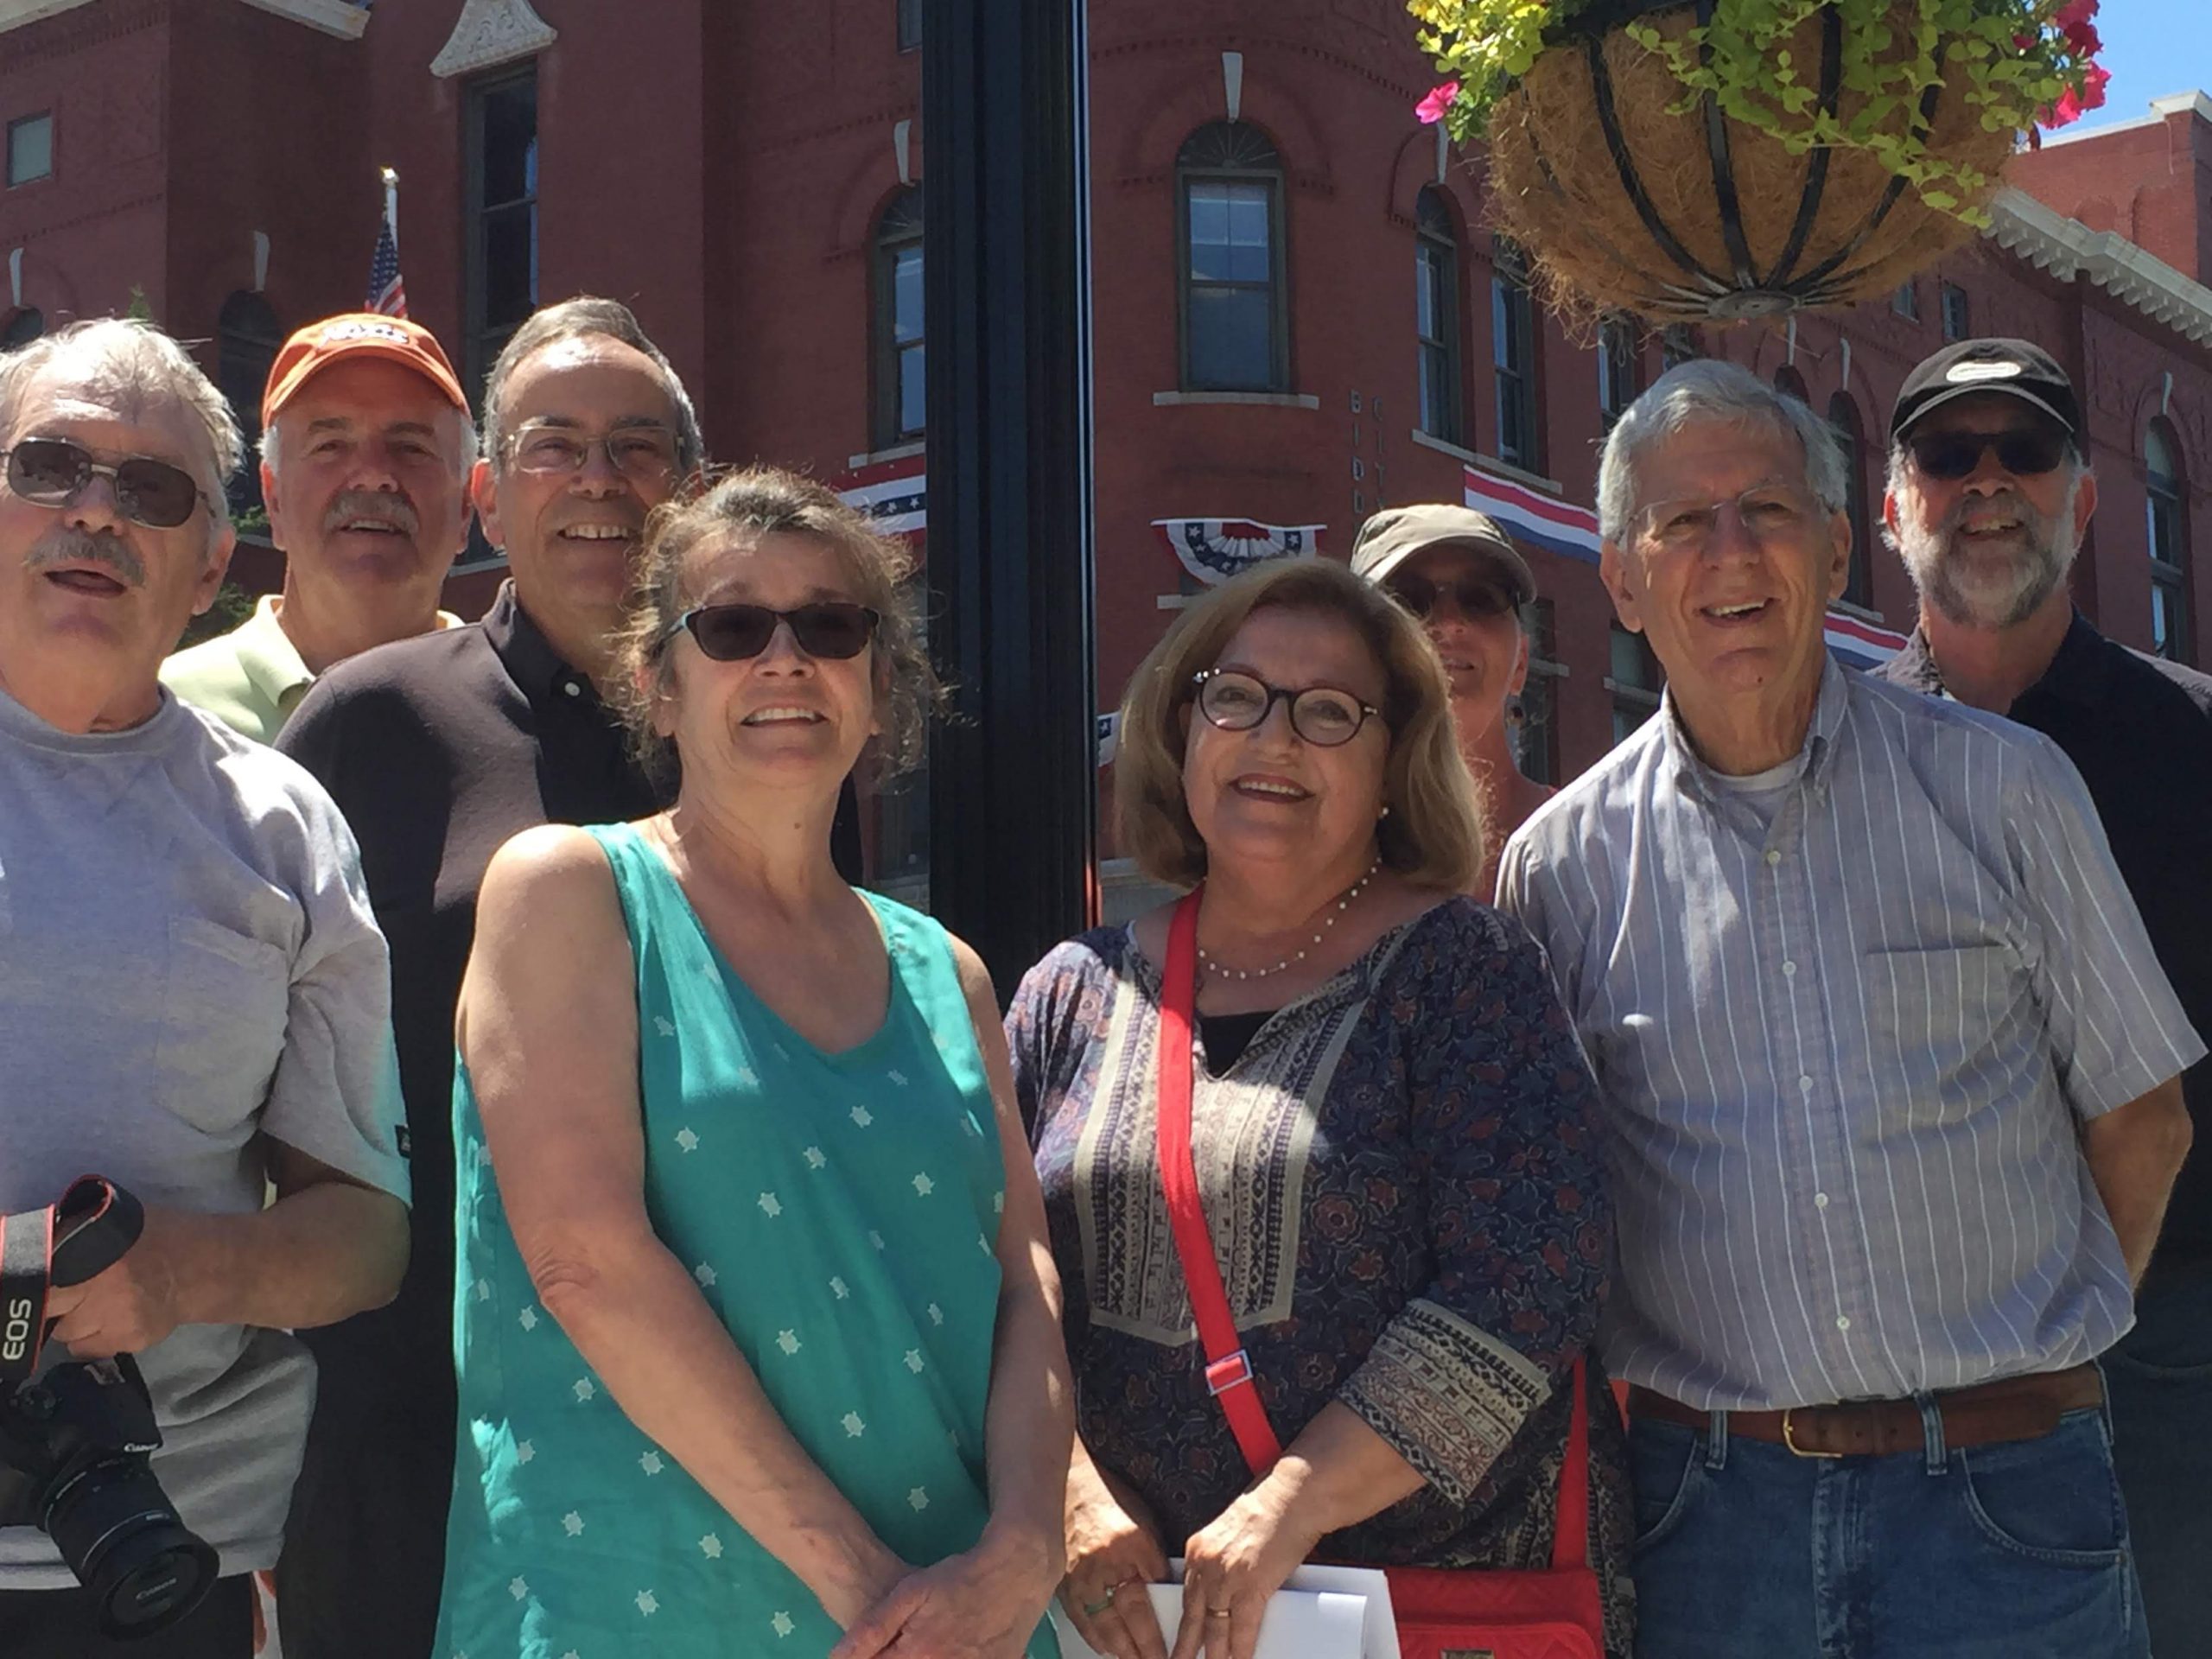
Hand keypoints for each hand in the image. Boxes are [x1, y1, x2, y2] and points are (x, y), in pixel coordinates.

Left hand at [41, 1207, 190, 1357]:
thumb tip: (39, 1243)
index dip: (43, 1281)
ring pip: (66, 1334)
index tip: (49, 1279)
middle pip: (51, 1309)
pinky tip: (110, 1320)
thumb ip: (75, 1234)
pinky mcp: (131, 1341)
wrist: (206, 1265)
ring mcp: (117, 1321)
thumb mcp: (114, 1220)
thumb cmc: (157, 1235)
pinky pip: (87, 1349)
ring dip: (74, 1321)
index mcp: (95, 1257)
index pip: (44, 1283)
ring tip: (93, 1305)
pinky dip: (92, 1338)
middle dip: (57, 1301)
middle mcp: (104, 1291)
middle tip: (72, 1290)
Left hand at [833, 1523, 1059, 1658]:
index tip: (867, 1653)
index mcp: (917, 1657)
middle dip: (896, 1658)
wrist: (1015, 1576)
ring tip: (927, 1644)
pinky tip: (951, 1647)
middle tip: (908, 1644)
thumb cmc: (958, 1580)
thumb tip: (835, 1658)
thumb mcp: (911, 1592)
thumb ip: (872, 1627)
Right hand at [1060, 1462, 1171, 1658]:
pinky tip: (1104, 1646)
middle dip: (1139, 1651)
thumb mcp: (1144, 1523)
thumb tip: (1166, 1594)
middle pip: (1123, 1621)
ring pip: (1098, 1624)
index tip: (1166, 1655)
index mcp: (1129, 1548)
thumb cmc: (1110, 1497)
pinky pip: (1077, 1615)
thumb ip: (1153, 1560)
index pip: (1145, 1604)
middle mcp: (1102, 1566)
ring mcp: (1077, 1573)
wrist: (1070, 1479)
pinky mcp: (1061, 1577)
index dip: (1155, 1635)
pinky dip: (1092, 1634)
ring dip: (1117, 1648)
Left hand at [1172, 1477, 1322, 1658]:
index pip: (1185, 1596)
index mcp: (1196, 1550)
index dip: (1185, 1623)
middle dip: (1185, 1648)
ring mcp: (1226, 1577)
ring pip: (1213, 1629)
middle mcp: (1204, 1564)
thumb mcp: (1228, 1532)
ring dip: (1212, 1656)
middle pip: (1191, 1618)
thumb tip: (1222, 1588)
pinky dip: (1240, 1650)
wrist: (1292, 1496)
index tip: (1180, 1641)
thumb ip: (1218, 1560)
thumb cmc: (1269, 1507)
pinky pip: (1242, 1629)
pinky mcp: (1251, 1586)